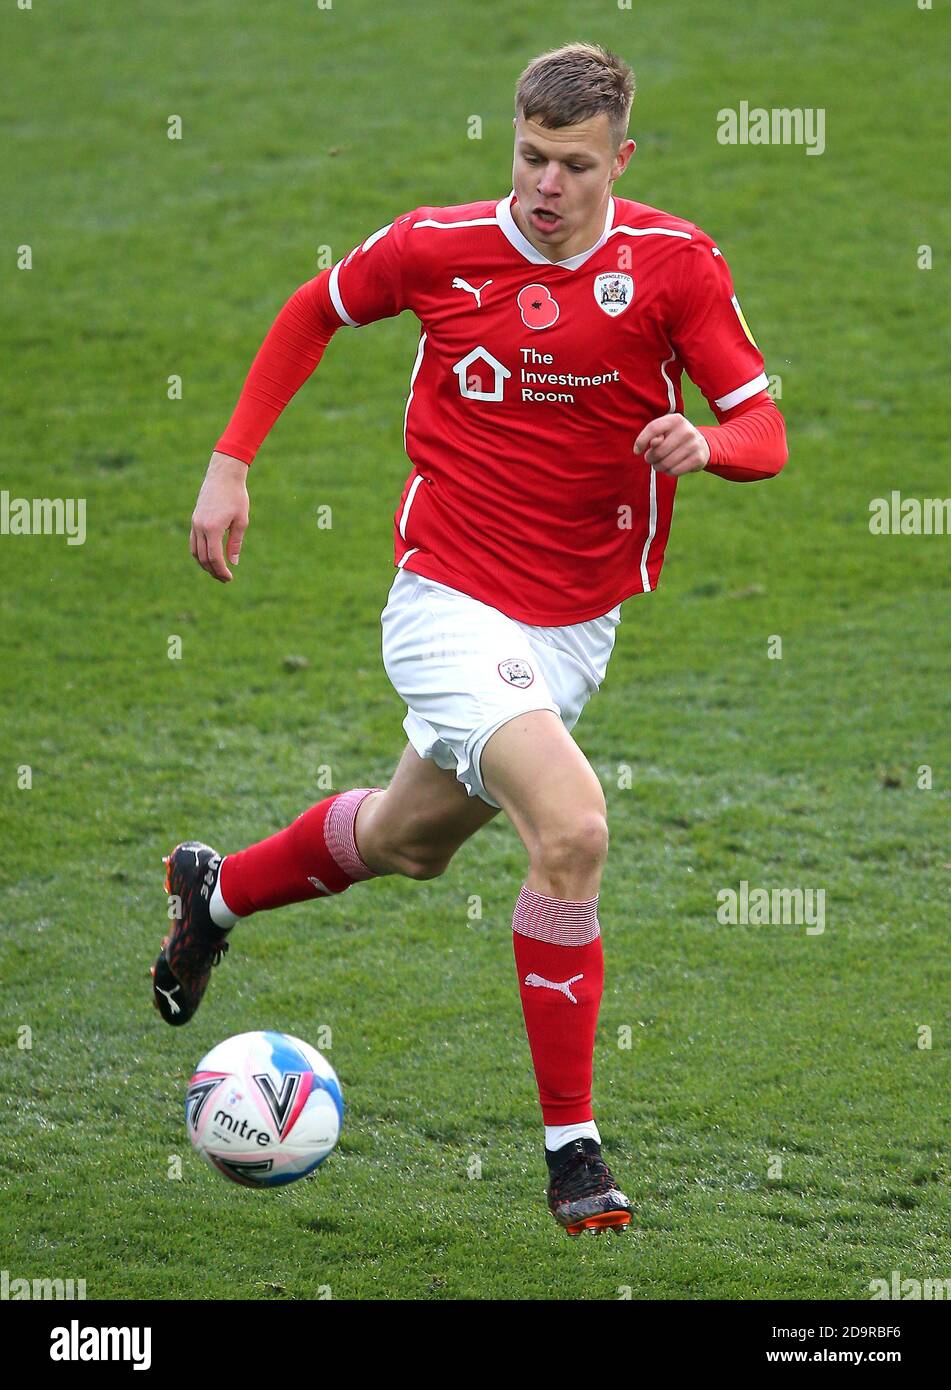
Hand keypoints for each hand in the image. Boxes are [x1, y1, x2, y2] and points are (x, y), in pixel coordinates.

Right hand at [189, 451, 249, 581]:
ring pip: (195, 551)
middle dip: (213, 571)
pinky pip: (193, 542)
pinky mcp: (194, 520)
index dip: (221, 570)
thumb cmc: (236, 496)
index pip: (214, 557)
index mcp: (213, 528)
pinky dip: (199, 553)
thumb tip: (233, 563)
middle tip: (225, 579)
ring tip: (216, 572)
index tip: (229, 578)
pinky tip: (209, 558)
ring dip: (204, 564)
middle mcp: (200, 527)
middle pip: (203, 557)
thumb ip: (235, 543)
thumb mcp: (241, 521)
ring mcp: (195, 523)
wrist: (223, 475)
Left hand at [633, 413, 710, 476]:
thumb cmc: (674, 438)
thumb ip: (654, 434)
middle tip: (652, 458)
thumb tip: (653, 443)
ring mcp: (694, 444)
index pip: (653, 428)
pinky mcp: (698, 458)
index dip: (641, 441)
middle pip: (658, 451)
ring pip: (666, 463)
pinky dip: (669, 472)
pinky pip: (675, 471)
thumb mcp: (664, 431)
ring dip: (658, 466)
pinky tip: (671, 467)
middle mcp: (686, 430)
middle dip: (650, 458)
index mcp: (675, 419)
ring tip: (660, 463)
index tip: (637, 451)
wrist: (700, 445)